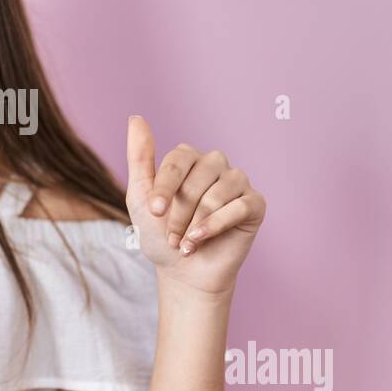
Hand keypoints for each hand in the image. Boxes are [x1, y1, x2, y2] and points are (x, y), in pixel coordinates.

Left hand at [126, 115, 265, 297]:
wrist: (184, 272)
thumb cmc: (161, 234)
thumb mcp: (141, 197)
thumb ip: (139, 157)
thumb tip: (136, 118)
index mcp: (189, 158)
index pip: (178, 161)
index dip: (165, 188)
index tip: (154, 212)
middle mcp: (215, 164)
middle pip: (197, 179)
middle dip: (180, 213)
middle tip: (172, 235)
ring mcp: (237, 182)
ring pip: (217, 194)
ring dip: (196, 224)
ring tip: (186, 242)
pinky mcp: (255, 203)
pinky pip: (239, 207)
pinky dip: (216, 226)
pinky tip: (202, 240)